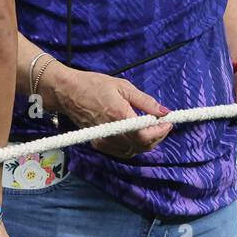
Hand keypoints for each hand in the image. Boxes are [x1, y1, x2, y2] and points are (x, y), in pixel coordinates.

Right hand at [46, 64, 172, 159]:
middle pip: (141, 146)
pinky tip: (136, 134)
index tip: (168, 122)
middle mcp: (110, 131)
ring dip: (146, 143)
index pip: (144, 135)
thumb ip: (146, 101)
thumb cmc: (94, 85)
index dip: (160, 131)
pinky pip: (121, 151)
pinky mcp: (98, 143)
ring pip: (132, 151)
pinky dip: (133, 146)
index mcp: (118, 115)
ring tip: (151, 128)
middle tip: (163, 124)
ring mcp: (103, 140)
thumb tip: (165, 112)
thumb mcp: (124, 86)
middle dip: (157, 137)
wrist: (67, 92)